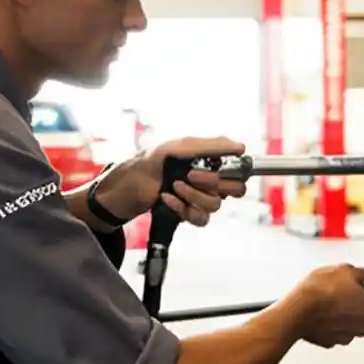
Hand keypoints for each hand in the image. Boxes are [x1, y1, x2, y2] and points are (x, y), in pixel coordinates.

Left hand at [94, 136, 247, 225]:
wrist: (124, 189)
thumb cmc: (148, 163)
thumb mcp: (177, 147)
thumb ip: (209, 145)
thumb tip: (239, 146)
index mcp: (209, 161)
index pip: (239, 168)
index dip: (235, 169)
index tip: (221, 166)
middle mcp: (209, 180)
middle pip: (234, 189)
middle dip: (212, 182)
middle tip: (191, 175)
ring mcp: (200, 199)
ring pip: (216, 204)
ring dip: (193, 195)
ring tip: (173, 186)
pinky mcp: (189, 214)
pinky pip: (200, 218)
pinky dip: (182, 208)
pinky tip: (166, 199)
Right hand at [287, 264, 363, 347]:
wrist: (299, 309)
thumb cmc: (322, 292)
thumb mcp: (345, 270)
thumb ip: (360, 274)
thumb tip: (361, 276)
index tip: (357, 288)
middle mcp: (362, 327)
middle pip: (363, 317)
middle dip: (354, 307)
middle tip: (341, 294)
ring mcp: (345, 337)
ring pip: (347, 326)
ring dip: (340, 317)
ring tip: (327, 303)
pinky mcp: (328, 342)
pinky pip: (331, 332)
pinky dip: (327, 325)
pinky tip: (319, 313)